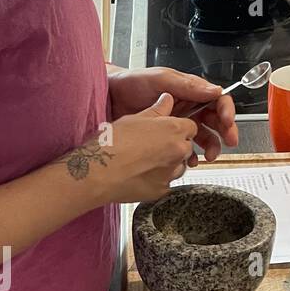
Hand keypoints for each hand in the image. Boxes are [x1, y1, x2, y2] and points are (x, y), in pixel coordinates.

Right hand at [74, 93, 197, 203]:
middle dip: (174, 145)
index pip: (191, 126)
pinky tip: (140, 173)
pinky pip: (166, 182)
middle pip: (186, 146)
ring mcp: (171, 173)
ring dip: (167, 162)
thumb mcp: (134, 118)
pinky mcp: (162, 190)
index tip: (167, 130)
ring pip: (178, 166)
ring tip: (143, 160)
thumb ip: (157, 110)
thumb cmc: (112, 144)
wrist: (98, 172)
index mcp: (174, 130)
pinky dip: (157, 178)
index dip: (178, 127)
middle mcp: (177, 151)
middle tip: (151, 145)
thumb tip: (167, 100)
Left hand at [108, 65, 239, 163]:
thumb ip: (186, 85)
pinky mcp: (167, 138)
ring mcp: (178, 123)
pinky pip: (185, 148)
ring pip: (204, 137)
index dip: (226, 111)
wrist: (110, 96)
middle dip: (224, 133)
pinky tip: (190, 161)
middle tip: (229, 143)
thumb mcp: (160, 79)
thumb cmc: (132, 83)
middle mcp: (188, 107)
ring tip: (208, 157)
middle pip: (215, 121)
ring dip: (210, 147)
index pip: (217, 100)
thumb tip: (214, 90)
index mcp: (190, 91)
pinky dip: (190, 156)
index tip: (227, 122)